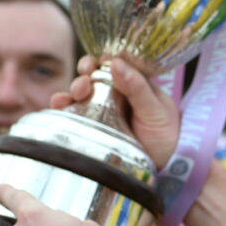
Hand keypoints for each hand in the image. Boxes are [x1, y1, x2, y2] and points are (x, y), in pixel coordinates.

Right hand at [51, 55, 181, 169]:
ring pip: (82, 92)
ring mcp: (102, 109)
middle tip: (85, 78)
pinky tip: (59, 104)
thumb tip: (116, 62)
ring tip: (75, 93)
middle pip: (95, 75)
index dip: (104, 59)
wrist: (165, 166)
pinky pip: (74, 112)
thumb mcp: (156, 110)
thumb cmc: (166, 135)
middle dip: (86, 72)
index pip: (116, 64)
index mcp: (135, 83)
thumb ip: (138, 88)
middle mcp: (116, 93)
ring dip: (73, 87)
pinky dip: (63, 105)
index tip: (98, 61)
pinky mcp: (92, 126)